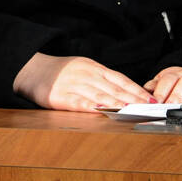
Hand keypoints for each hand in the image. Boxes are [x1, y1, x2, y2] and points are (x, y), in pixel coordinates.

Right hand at [13, 53, 152, 111]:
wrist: (31, 70)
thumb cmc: (61, 72)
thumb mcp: (84, 68)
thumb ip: (102, 79)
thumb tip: (125, 91)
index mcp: (93, 67)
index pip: (120, 79)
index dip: (136, 90)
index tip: (150, 99)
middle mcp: (85, 75)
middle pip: (113, 89)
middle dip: (132, 100)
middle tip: (148, 108)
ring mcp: (72, 85)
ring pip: (99, 96)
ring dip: (117, 105)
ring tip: (132, 112)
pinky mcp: (59, 97)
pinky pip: (78, 103)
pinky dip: (91, 108)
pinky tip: (103, 113)